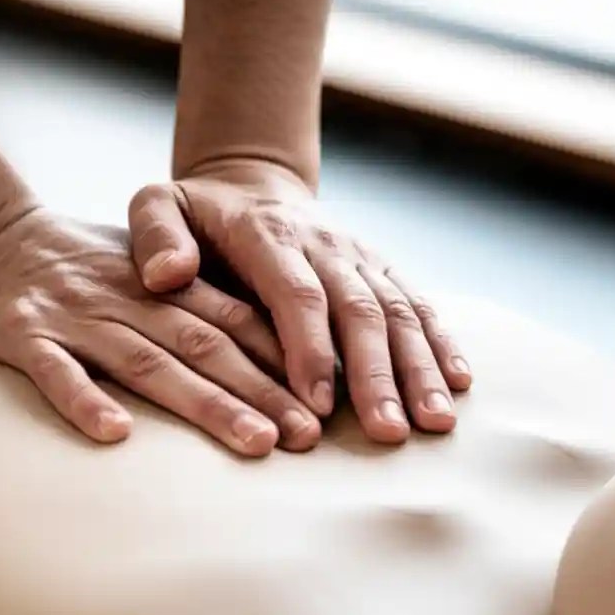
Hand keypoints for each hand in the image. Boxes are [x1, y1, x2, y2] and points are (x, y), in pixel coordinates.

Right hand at [0, 209, 320, 455]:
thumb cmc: (86, 269)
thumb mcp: (147, 271)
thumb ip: (200, 304)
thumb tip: (281, 352)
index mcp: (162, 287)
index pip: (233, 322)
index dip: (281, 362)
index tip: (322, 406)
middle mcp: (128, 300)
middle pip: (204, 348)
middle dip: (261, 392)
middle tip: (306, 437)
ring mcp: (76, 318)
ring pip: (146, 362)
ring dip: (203, 403)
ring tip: (252, 441)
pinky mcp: (23, 335)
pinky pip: (54, 371)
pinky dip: (84, 399)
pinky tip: (115, 434)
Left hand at [128, 158, 471, 443]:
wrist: (249, 182)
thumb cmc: (195, 211)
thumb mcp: (158, 205)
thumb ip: (155, 234)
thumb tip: (165, 274)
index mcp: (268, 234)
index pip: (297, 293)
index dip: (311, 348)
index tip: (317, 404)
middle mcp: (324, 244)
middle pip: (358, 310)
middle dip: (376, 374)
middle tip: (387, 432)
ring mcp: (359, 256)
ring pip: (398, 311)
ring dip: (419, 368)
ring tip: (433, 423)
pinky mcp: (380, 269)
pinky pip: (418, 304)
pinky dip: (442, 343)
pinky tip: (460, 385)